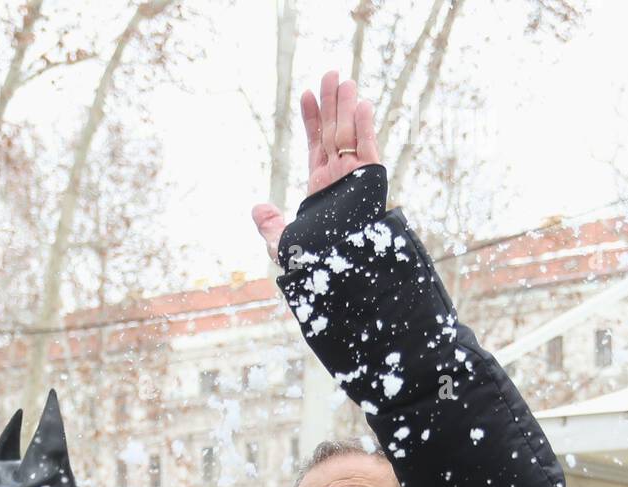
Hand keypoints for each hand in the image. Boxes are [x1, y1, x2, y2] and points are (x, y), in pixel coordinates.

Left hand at [252, 70, 380, 261]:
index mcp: (321, 186)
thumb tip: (257, 208)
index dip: (312, 119)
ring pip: (350, 134)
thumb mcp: (282, 243)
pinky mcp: (370, 180)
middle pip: (334, 131)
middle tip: (330, 73)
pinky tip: (362, 104)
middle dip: (332, 103)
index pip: (316, 144)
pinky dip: (365, 127)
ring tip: (343, 79)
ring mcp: (356, 177)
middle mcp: (340, 177)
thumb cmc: (312, 262)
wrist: (335, 273)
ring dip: (348, 107)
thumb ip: (270, 225)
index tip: (307, 95)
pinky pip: (368, 148)